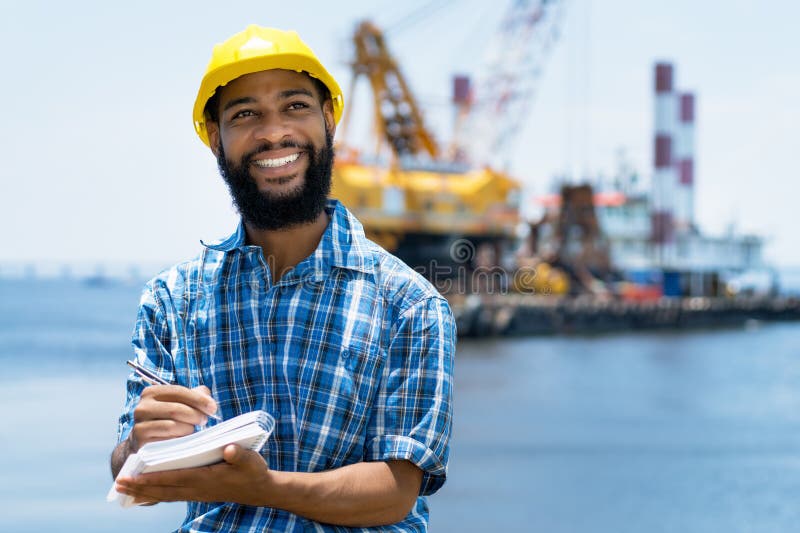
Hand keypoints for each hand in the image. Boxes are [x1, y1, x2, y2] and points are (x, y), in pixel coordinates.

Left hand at [115, 444, 272, 505]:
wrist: (261, 490)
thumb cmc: (254, 471)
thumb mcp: (250, 460)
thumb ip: (239, 454)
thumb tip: (229, 448)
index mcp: (206, 478)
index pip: (173, 479)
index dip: (152, 479)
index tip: (133, 477)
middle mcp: (197, 489)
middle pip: (163, 490)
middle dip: (140, 488)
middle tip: (118, 484)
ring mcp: (197, 493)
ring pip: (166, 495)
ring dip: (145, 493)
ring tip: (125, 491)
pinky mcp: (198, 493)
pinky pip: (173, 496)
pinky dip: (157, 495)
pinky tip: (147, 493)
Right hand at [129, 385, 217, 451]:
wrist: (144, 442)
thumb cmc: (166, 419)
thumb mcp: (179, 403)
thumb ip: (195, 395)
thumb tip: (208, 398)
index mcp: (151, 392)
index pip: (179, 392)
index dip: (198, 399)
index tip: (213, 408)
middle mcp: (142, 407)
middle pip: (177, 409)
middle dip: (196, 415)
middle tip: (204, 421)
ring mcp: (139, 426)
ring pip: (172, 426)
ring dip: (187, 429)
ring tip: (191, 430)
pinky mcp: (141, 443)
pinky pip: (167, 441)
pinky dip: (179, 440)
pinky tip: (182, 440)